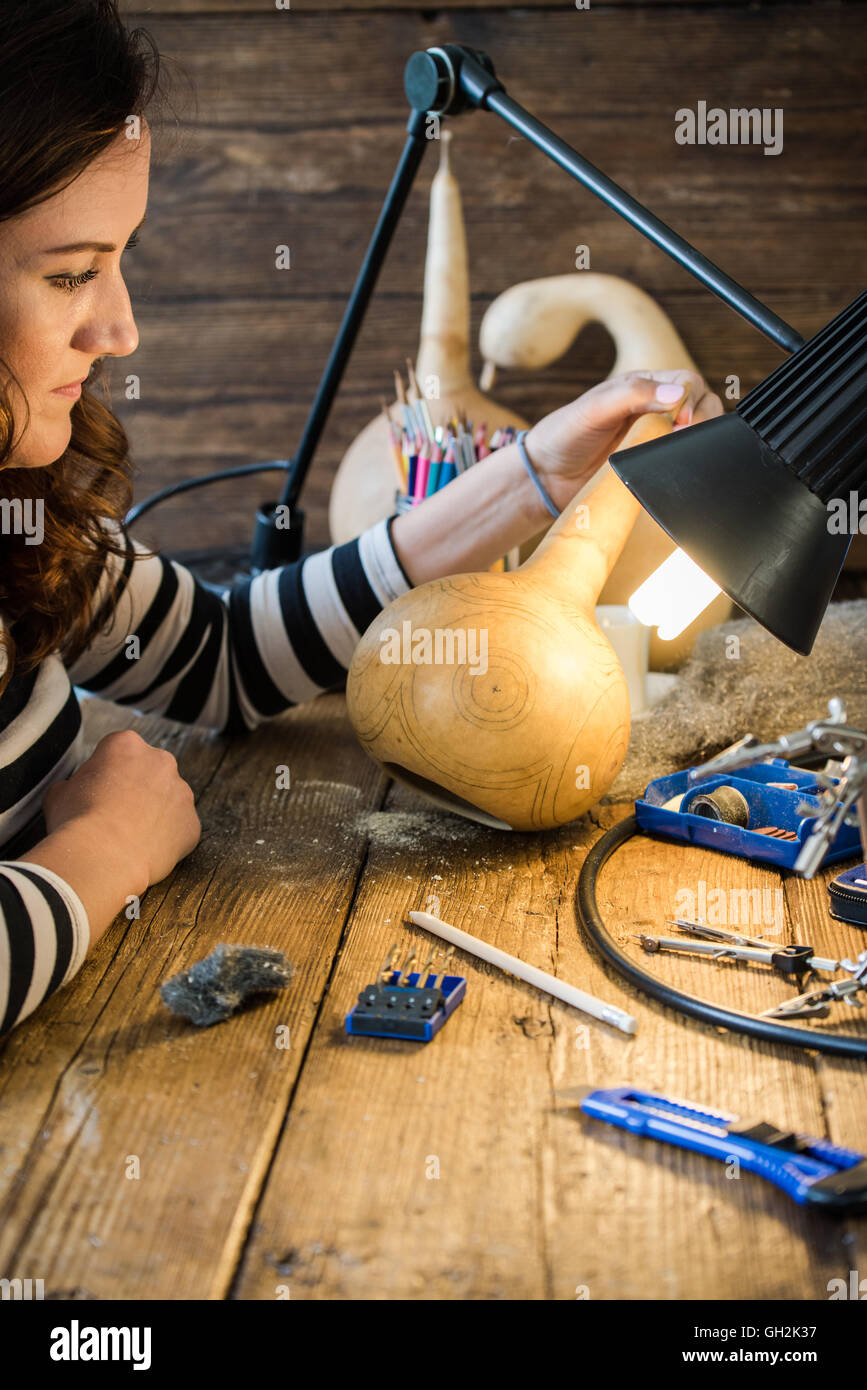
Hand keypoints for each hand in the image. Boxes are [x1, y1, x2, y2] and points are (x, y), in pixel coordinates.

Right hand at [43, 729, 200, 893]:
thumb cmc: (76, 821)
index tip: (95, 795)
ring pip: (168, 799)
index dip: (104, 775)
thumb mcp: (58, 792)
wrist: (101, 857)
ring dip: (154, 813)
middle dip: (136, 789)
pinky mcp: (192, 823)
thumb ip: (74, 783)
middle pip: (149, 771)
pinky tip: (145, 852)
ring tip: (129, 837)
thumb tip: (75, 791)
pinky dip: (167, 839)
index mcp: (126, 744)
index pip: (117, 752)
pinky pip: (180, 829)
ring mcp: (182, 792)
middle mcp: (161, 761)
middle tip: (115, 815)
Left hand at [523, 369, 723, 512]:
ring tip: (680, 450)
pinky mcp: (652, 465)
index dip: (691, 398)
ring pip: (697, 432)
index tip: (681, 419)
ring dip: (699, 438)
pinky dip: (688, 459)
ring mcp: (655, 438)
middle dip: (702, 417)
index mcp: (641, 387)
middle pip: (701, 403)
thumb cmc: (563, 436)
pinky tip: (678, 466)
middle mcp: (653, 410)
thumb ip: (632, 395)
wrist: (545, 479)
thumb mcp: (594, 409)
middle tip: (682, 436)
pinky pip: (681, 459)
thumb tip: (677, 392)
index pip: (686, 381)